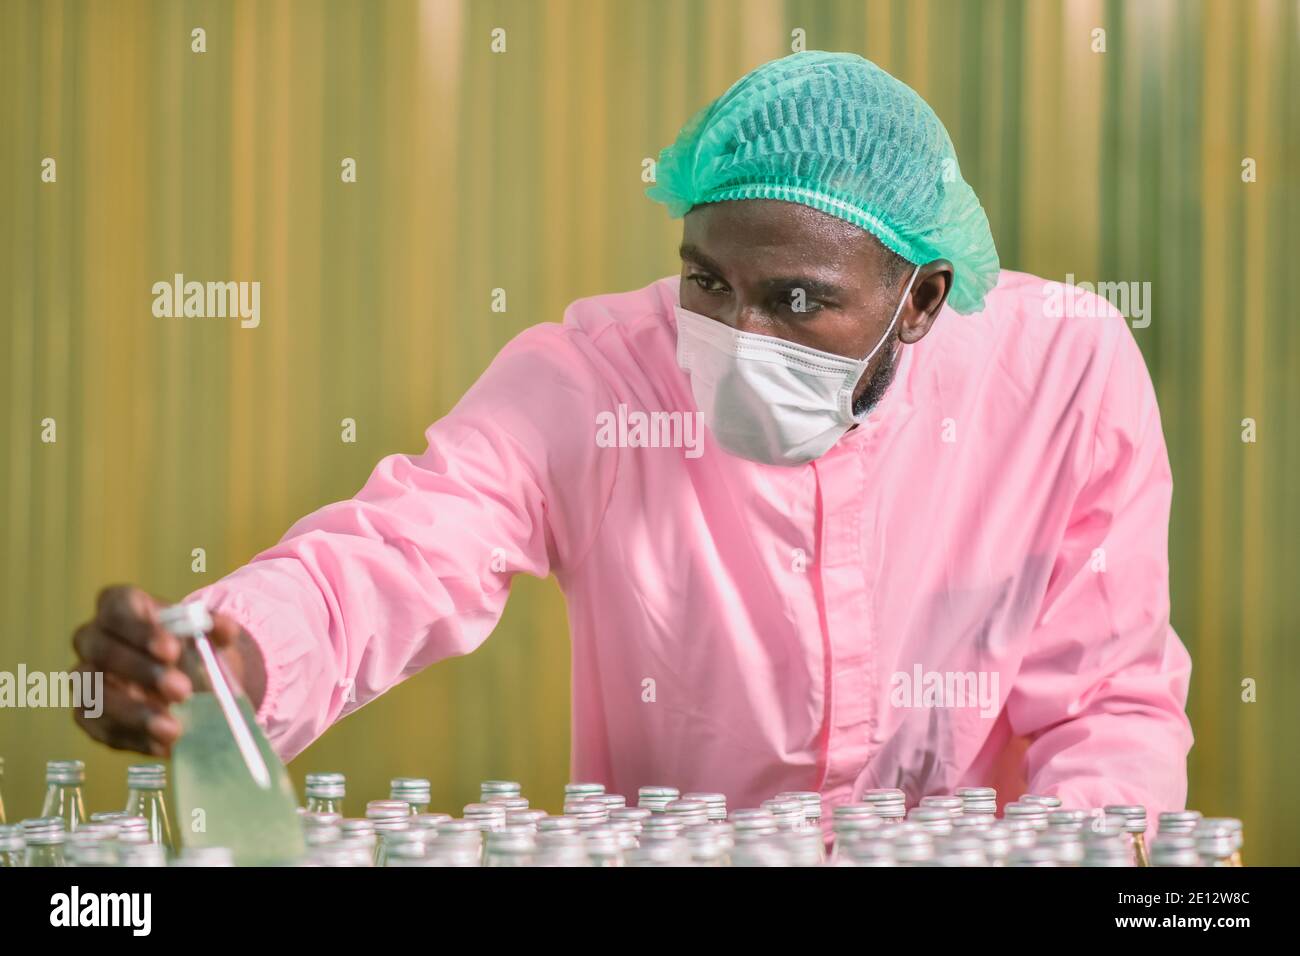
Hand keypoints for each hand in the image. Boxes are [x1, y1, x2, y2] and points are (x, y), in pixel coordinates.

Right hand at [70, 585, 246, 755]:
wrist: (193, 681)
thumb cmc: (191, 649)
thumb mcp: (209, 636)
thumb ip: (217, 629)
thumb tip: (225, 628)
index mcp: (120, 607)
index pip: (117, 607)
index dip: (140, 629)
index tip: (172, 650)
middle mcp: (94, 638)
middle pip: (102, 650)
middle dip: (142, 672)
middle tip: (182, 691)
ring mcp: (86, 677)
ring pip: (94, 693)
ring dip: (135, 713)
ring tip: (174, 729)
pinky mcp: (88, 714)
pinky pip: (101, 728)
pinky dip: (134, 739)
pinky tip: (162, 746)